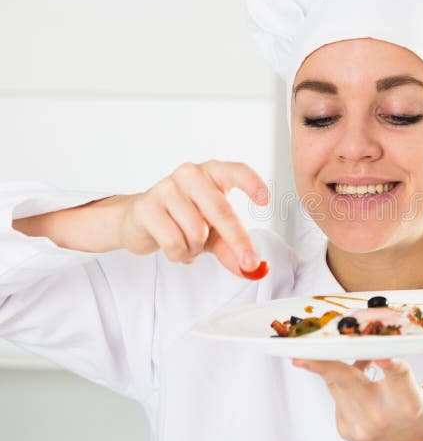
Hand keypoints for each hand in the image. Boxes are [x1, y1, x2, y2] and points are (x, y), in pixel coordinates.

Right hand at [117, 160, 270, 277]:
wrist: (138, 219)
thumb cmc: (182, 219)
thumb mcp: (213, 232)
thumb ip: (232, 248)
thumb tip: (252, 269)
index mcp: (213, 172)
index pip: (236, 171)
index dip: (252, 184)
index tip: (265, 201)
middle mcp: (191, 174)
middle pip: (221, 210)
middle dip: (238, 241)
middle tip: (250, 262)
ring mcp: (167, 188)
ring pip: (196, 231)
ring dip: (196, 248)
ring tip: (188, 242)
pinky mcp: (147, 207)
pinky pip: (174, 242)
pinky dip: (179, 253)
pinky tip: (173, 246)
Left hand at [292, 346, 422, 440]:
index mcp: (410, 404)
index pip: (397, 378)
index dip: (387, 363)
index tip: (377, 350)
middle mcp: (380, 415)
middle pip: (347, 382)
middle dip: (324, 362)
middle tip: (302, 348)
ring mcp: (358, 423)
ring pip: (336, 382)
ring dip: (331, 359)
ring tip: (321, 339)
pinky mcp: (344, 426)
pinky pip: (336, 391)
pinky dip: (341, 373)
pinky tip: (353, 362)